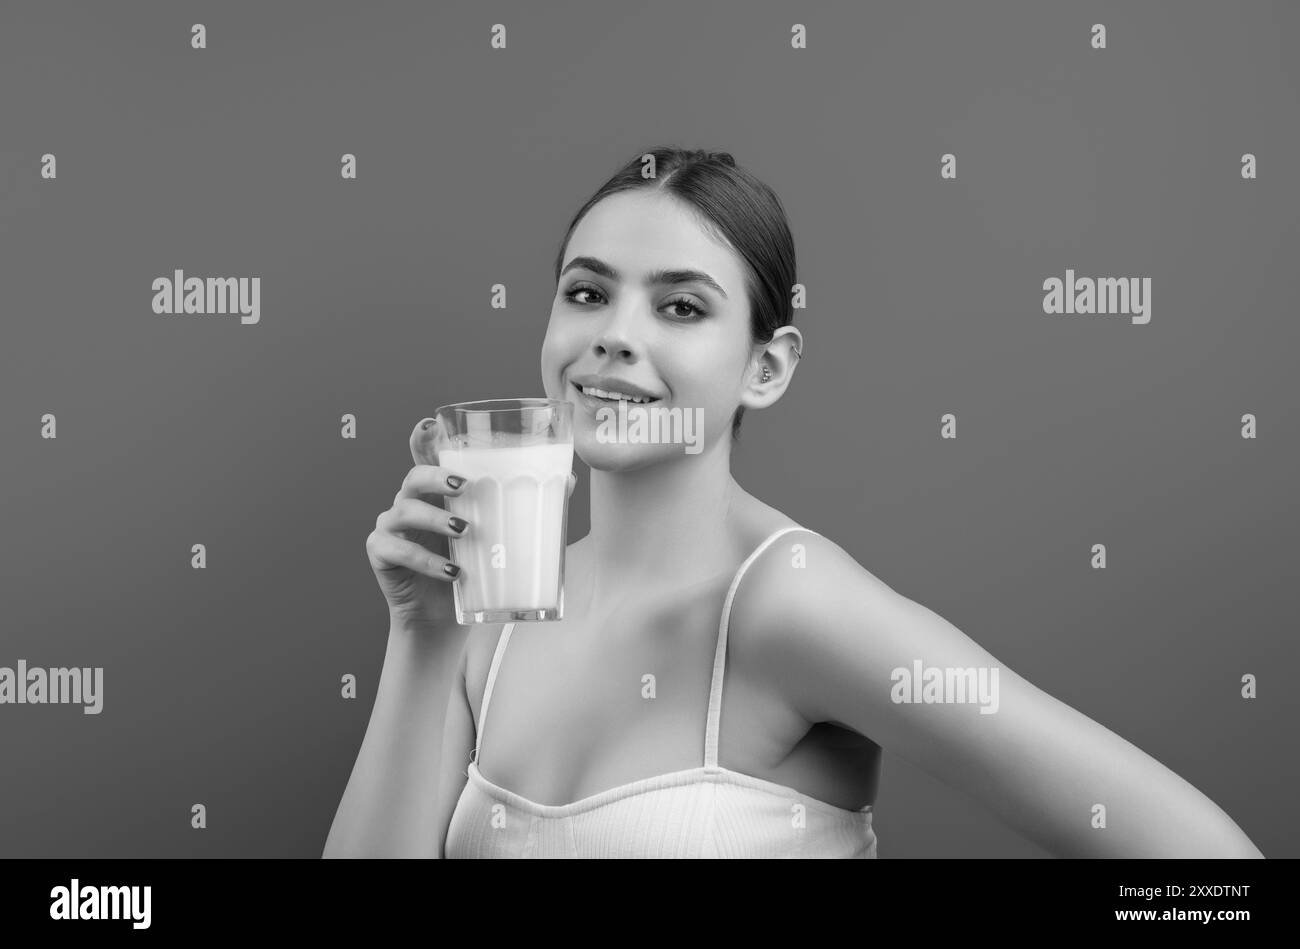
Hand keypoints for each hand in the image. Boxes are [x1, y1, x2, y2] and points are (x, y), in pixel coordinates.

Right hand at [365, 417, 576, 631]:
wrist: (443, 618)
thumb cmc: (471, 571)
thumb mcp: (495, 538)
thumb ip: (521, 507)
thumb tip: (567, 480)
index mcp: (435, 494)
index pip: (425, 458)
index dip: (423, 439)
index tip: (429, 424)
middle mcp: (409, 504)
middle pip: (413, 477)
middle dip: (436, 477)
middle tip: (463, 487)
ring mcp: (392, 529)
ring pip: (403, 511)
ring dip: (434, 519)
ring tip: (465, 531)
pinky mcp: (381, 555)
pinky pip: (396, 550)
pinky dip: (425, 561)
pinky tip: (452, 572)